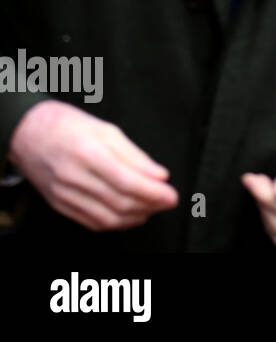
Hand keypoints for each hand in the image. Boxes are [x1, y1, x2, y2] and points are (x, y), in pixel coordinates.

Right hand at [6, 99, 177, 230]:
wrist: (28, 134)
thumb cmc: (69, 126)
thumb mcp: (107, 130)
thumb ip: (135, 156)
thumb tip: (160, 176)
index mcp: (88, 153)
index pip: (127, 182)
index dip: (154, 193)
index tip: (172, 195)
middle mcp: (74, 177)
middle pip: (119, 203)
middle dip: (150, 206)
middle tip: (168, 201)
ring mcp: (64, 195)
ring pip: (107, 218)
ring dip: (135, 217)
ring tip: (153, 208)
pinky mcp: (59, 205)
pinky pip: (91, 222)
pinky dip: (115, 223)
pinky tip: (130, 215)